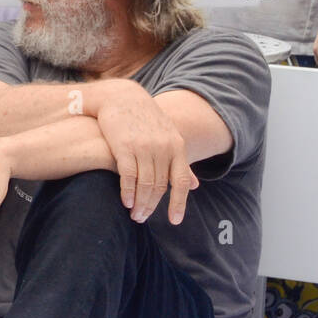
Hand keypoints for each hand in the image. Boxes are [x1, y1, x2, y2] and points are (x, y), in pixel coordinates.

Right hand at [95, 82, 197, 224]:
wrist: (120, 97)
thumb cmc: (144, 120)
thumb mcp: (168, 137)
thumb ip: (180, 162)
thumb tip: (196, 186)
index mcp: (176, 146)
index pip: (182, 181)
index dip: (179, 203)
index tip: (175, 221)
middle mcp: (163, 147)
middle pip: (161, 186)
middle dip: (152, 206)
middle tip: (143, 219)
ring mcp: (144, 147)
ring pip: (146, 184)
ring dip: (140, 203)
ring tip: (134, 215)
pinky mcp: (124, 146)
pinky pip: (128, 176)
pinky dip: (127, 192)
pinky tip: (125, 202)